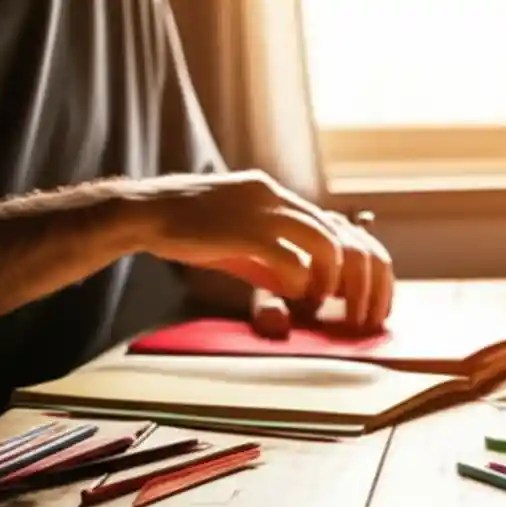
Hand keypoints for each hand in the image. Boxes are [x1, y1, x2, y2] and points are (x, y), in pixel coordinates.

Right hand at [121, 171, 393, 334]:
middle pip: (344, 235)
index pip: (338, 225)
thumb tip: (302, 285)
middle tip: (358, 311)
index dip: (358, 263)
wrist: (142, 213)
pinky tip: (294, 297)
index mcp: (276, 195)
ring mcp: (262, 211)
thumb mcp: (238, 240)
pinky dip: (301, 283)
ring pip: (326, 244)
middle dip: (360, 279)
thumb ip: (271, 257)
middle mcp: (276, 197)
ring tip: (322, 302)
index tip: (362, 295)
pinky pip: (292, 260)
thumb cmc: (187, 232)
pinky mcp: (246, 231)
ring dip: (332, 280)